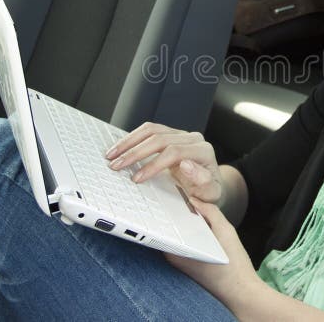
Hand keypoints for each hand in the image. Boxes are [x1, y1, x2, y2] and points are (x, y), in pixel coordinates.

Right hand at [106, 122, 223, 204]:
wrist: (209, 184)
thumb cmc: (209, 191)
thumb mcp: (211, 193)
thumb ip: (203, 180)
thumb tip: (186, 164)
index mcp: (203, 151)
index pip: (174, 152)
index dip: (153, 164)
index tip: (137, 178)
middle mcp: (192, 139)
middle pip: (160, 139)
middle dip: (135, 153)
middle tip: (117, 166)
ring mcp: (180, 135)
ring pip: (152, 130)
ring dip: (129, 142)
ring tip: (112, 155)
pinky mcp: (170, 135)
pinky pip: (149, 131)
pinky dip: (132, 138)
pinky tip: (120, 148)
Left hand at [165, 198, 263, 305]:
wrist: (241, 291)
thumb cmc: (232, 263)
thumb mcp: (224, 230)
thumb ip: (210, 212)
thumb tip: (194, 199)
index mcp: (176, 249)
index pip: (164, 222)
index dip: (168, 205)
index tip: (174, 191)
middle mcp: (174, 256)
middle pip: (171, 227)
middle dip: (178, 212)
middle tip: (186, 195)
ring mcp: (181, 261)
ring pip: (180, 234)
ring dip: (186, 222)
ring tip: (194, 206)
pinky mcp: (189, 264)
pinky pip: (187, 242)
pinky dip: (192, 232)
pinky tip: (203, 226)